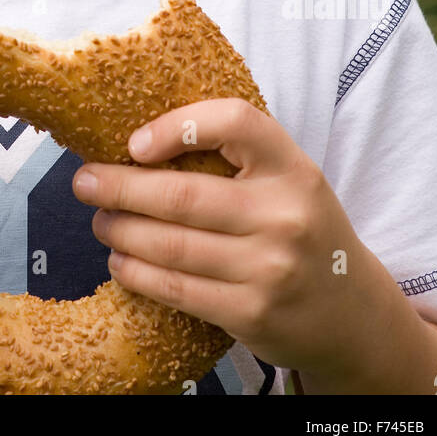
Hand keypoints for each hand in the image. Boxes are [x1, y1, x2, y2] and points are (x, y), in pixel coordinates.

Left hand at [72, 98, 368, 373]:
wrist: (351, 311)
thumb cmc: (302, 230)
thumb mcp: (288, 179)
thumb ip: (236, 157)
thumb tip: (140, 143)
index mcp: (293, 168)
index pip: (235, 122)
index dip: (177, 124)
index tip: (134, 143)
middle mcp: (284, 215)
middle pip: (181, 195)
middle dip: (119, 187)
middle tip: (85, 182)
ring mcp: (269, 268)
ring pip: (170, 245)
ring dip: (121, 231)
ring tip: (101, 221)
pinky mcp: (251, 313)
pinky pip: (176, 289)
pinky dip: (137, 273)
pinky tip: (122, 261)